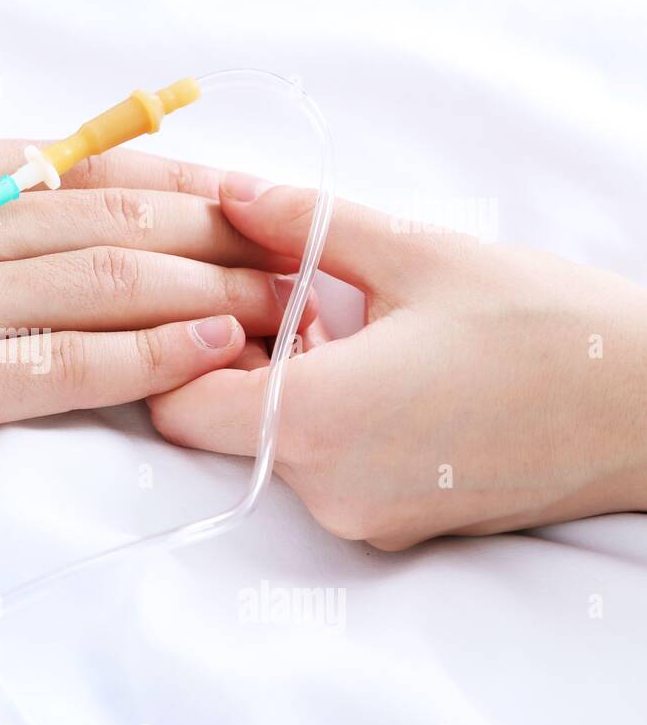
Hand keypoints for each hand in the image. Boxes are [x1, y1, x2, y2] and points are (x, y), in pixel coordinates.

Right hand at [0, 139, 312, 499]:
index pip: (83, 166)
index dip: (177, 183)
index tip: (241, 201)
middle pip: (118, 217)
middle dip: (220, 237)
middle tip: (297, 256)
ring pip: (111, 280)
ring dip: (212, 291)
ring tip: (290, 307)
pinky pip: (66, 364)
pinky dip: (148, 355)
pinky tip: (211, 354)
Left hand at [148, 173, 646, 548]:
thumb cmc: (547, 328)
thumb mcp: (420, 255)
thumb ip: (307, 225)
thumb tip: (234, 195)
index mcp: (318, 422)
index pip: (177, 409)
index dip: (180, 351)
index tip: (218, 300)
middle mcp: (328, 491)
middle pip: (225, 427)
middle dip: (240, 360)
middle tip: (296, 297)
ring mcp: (365, 520)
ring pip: (278, 448)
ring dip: (290, 387)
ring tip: (353, 326)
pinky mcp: (400, 529)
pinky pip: (329, 473)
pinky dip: (332, 423)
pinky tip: (387, 370)